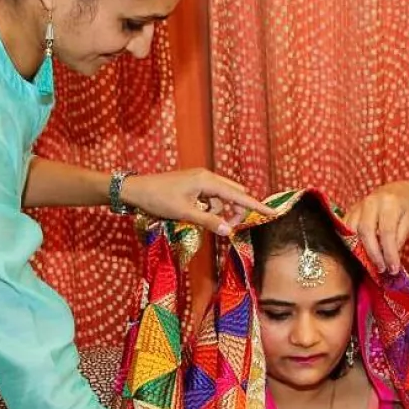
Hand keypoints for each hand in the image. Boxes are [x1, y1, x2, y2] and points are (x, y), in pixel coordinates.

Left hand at [122, 169, 275, 234]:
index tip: (271, 212)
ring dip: (221, 211)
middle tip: (229, 228)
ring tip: (208, 223)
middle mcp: (207, 177)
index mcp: (207, 181)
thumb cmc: (159, 199)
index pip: (238, 195)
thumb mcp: (185, 213)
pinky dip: (211, 208)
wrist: (136, 190)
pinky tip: (199, 216)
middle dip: (236, 210)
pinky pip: (211, 197)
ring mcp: (200, 180)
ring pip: (222, 197)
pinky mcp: (194, 185)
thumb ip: (209, 221)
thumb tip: (229, 231)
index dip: (255, 205)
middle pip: (234, 194)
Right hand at [344, 180, 408, 273]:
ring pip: (352, 231)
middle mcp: (370, 202)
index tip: (393, 269)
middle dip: (373, 253)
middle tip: (381, 269)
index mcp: (389, 203)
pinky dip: (348, 244)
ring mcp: (357, 206)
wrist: (396, 192)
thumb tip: (389, 260)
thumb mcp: (408, 222)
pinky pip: (344, 229)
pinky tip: (356, 255)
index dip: (389, 252)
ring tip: (369, 265)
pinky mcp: (349, 211)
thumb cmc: (404, 209)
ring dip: (359, 251)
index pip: (387, 231)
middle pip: (366, 231)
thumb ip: (399, 239)